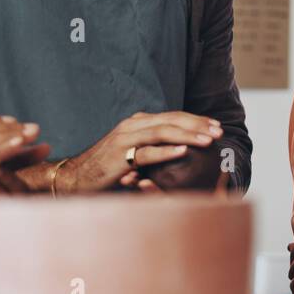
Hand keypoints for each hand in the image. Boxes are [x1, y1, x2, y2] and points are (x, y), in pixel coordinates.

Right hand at [63, 111, 222, 192]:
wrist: (75, 177)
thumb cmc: (107, 167)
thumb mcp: (133, 152)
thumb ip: (152, 146)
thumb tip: (179, 147)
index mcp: (138, 122)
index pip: (172, 116)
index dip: (195, 119)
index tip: (215, 125)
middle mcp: (132, 126)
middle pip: (171, 120)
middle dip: (198, 124)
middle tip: (218, 131)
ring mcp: (125, 139)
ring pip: (162, 132)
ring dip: (188, 135)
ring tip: (207, 139)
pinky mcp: (119, 156)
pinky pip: (146, 152)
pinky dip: (166, 151)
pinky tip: (183, 151)